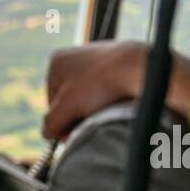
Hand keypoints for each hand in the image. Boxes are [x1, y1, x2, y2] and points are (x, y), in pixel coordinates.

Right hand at [42, 40, 189, 140]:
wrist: (141, 68)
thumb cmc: (101, 84)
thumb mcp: (67, 107)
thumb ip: (51, 123)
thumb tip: (47, 133)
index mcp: (57, 61)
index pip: (51, 103)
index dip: (62, 121)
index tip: (73, 130)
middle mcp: (74, 57)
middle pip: (70, 101)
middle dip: (79, 115)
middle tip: (90, 121)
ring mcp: (96, 61)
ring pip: (89, 99)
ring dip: (94, 111)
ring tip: (105, 111)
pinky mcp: (115, 68)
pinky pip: (106, 93)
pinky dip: (109, 103)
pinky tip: (116, 104)